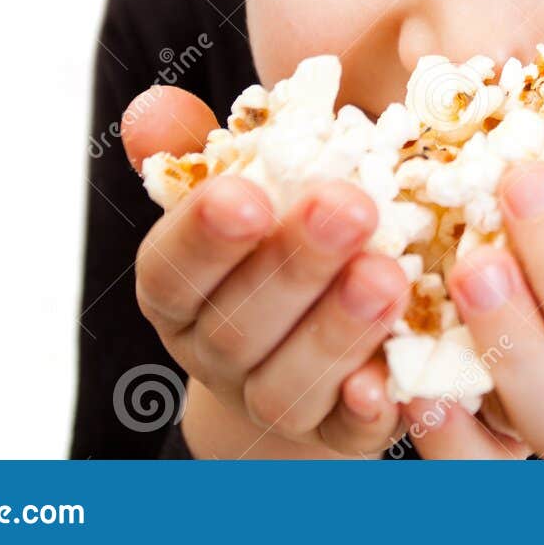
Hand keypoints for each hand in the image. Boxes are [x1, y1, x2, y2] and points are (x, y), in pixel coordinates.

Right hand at [123, 86, 409, 456]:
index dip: (203, 237)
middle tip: (349, 207)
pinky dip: (364, 411)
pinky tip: (389, 378)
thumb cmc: (272, 242)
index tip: (246, 193)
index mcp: (181, 292)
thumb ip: (199, 151)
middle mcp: (215, 354)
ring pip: (288, 385)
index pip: (172, 270)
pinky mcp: (337, 437)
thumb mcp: (240, 189)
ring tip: (387, 275)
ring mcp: (272, 401)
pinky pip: (345, 437)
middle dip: (293, 266)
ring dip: (337, 331)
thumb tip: (155, 107)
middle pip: (237, 325)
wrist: (309, 345)